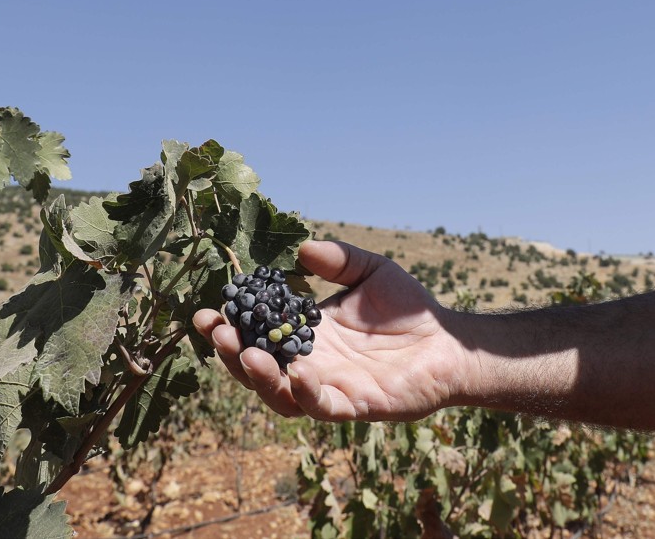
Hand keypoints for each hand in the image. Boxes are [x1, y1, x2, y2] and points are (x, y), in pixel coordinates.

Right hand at [192, 240, 470, 420]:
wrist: (451, 341)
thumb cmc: (409, 308)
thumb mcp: (370, 271)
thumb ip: (339, 260)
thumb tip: (303, 248)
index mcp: (305, 336)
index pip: (255, 335)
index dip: (227, 328)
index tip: (203, 312)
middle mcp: (309, 365)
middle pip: (256, 369)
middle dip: (231, 353)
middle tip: (216, 331)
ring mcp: (330, 388)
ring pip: (282, 395)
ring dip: (261, 378)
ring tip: (247, 355)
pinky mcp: (356, 405)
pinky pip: (325, 407)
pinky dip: (309, 395)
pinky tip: (301, 375)